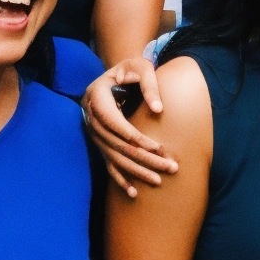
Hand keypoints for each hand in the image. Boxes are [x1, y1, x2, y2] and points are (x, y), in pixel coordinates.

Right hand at [83, 59, 178, 195]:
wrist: (116, 75)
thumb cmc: (130, 69)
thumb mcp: (140, 67)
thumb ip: (150, 85)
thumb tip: (158, 110)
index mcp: (96, 96)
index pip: (113, 122)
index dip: (134, 136)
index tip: (156, 147)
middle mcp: (90, 116)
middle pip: (116, 144)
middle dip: (143, 158)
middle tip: (169, 167)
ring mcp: (93, 132)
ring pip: (114, 157)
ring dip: (136, 171)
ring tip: (159, 180)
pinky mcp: (99, 142)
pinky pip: (108, 163)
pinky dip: (120, 179)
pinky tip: (134, 193)